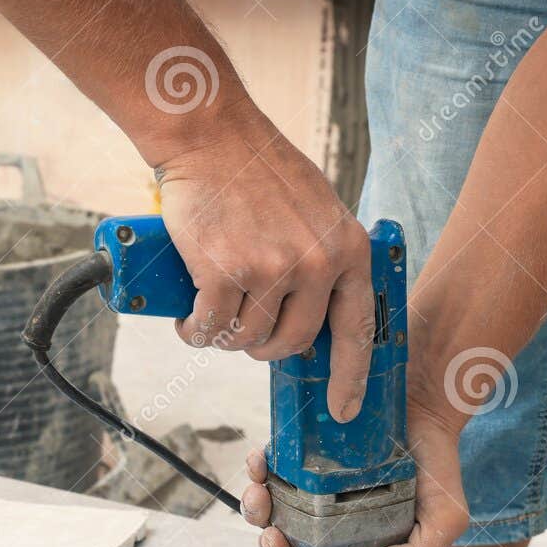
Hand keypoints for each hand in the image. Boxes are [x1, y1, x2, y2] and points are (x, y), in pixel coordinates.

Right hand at [157, 112, 375, 421]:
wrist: (211, 135)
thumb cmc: (260, 171)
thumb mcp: (317, 210)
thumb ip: (325, 257)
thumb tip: (318, 314)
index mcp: (347, 250)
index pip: (357, 329)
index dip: (351, 378)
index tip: (344, 411)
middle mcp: (315, 263)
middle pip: (290, 343)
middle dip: (263, 349)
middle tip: (244, 335)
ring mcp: (271, 268)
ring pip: (247, 337)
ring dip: (225, 338)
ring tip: (211, 316)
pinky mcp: (224, 271)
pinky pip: (210, 326)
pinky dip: (195, 331)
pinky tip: (189, 319)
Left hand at [241, 399, 470, 546]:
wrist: (429, 410)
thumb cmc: (436, 468)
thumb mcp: (444, 520)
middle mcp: (330, 522)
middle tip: (274, 537)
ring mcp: (312, 490)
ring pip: (270, 513)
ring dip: (257, 511)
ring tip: (262, 497)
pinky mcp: (301, 458)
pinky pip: (268, 469)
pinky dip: (258, 469)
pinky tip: (261, 463)